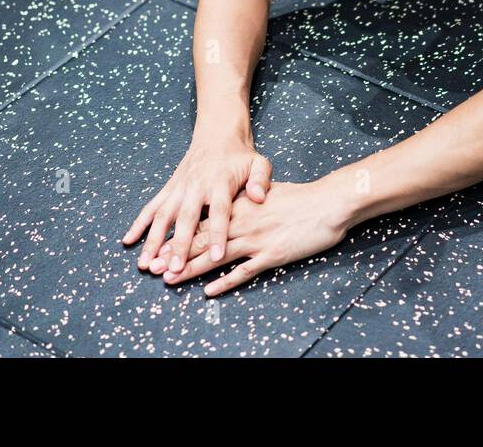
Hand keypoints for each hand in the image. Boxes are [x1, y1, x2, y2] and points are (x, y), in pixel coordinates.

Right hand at [122, 132, 272, 273]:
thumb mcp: (259, 163)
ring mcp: (179, 188)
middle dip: (179, 244)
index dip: (217, 233)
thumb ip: (261, 179)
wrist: (218, 136)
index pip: (220, 211)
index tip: (216, 256)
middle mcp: (196, 186)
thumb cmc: (241, 157)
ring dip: (153, 240)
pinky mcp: (169, 188)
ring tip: (146, 264)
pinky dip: (139, 223)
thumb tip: (259, 198)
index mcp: (220, 183)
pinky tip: (128, 241)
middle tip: (174, 269)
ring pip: (163, 215)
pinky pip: (151, 207)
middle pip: (186, 218)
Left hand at [158, 181, 349, 295]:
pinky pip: (243, 271)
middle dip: (176, 255)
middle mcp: (243, 222)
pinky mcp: (271, 255)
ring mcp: (256, 240)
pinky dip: (224, 281)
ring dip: (192, 269)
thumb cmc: (301, 197)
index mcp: (240, 206)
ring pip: (216, 257)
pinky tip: (209, 291)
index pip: (202, 222)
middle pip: (202, 240)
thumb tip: (233, 205)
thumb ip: (247, 199)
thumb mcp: (269, 191)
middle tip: (154, 268)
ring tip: (171, 280)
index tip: (159, 246)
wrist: (327, 203)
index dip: (179, 235)